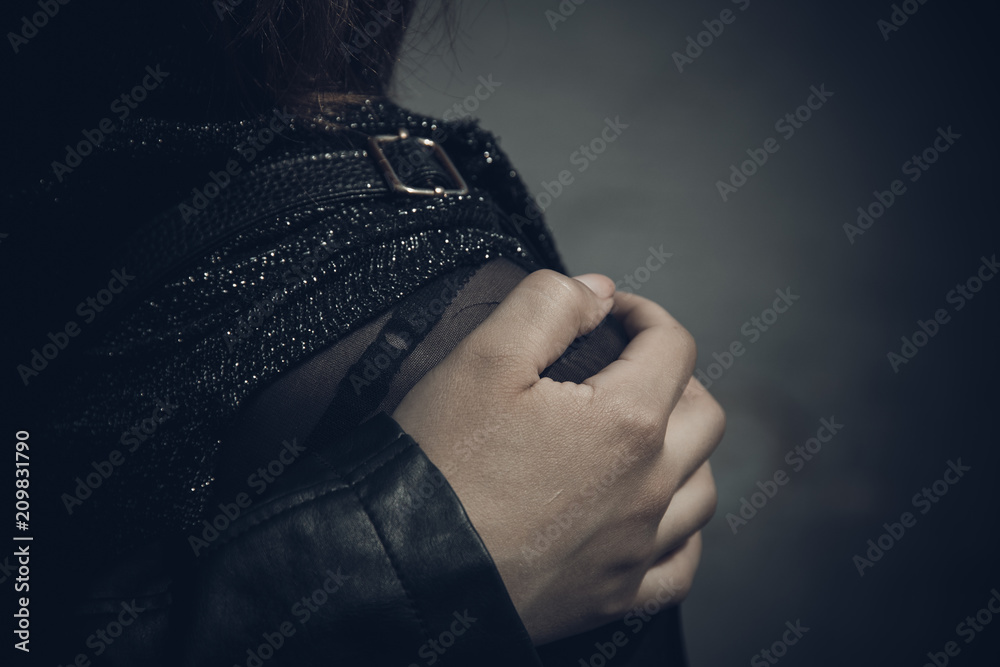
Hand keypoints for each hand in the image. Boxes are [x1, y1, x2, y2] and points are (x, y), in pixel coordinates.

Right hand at [392, 269, 722, 643]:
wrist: (404, 568)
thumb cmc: (440, 464)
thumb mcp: (483, 355)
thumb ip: (549, 303)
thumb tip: (598, 293)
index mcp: (626, 424)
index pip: (673, 348)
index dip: (644, 315)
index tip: (610, 315)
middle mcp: (646, 490)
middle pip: (704, 417)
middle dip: (675, 379)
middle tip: (629, 368)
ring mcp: (633, 550)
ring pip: (700, 492)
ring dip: (685, 453)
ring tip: (645, 438)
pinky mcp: (612, 598)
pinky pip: (677, 569)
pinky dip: (678, 536)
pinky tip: (654, 522)